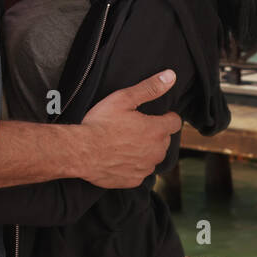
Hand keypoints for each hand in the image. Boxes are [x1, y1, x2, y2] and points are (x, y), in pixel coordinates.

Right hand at [78, 70, 183, 188]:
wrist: (81, 152)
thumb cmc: (100, 124)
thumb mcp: (124, 99)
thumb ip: (150, 88)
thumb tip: (171, 76)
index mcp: (157, 130)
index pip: (175, 122)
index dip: (166, 117)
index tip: (155, 115)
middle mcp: (156, 151)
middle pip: (165, 140)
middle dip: (154, 133)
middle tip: (134, 128)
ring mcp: (146, 168)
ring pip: (153, 157)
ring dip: (146, 150)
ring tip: (126, 143)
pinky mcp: (134, 180)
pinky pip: (141, 171)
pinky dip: (134, 165)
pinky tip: (120, 158)